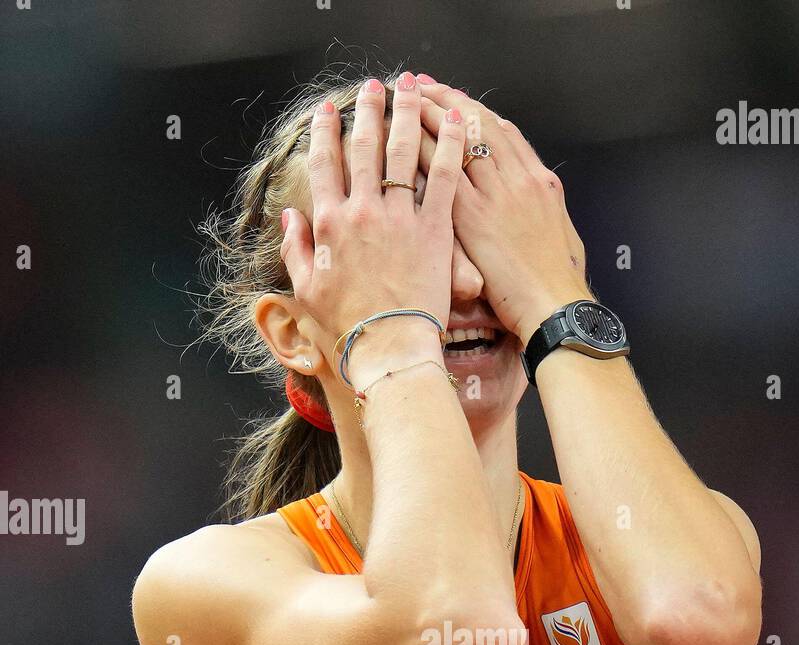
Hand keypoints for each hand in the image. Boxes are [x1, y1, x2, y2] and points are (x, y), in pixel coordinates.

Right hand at [280, 75, 466, 387]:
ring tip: (410, 87)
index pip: (324, 163)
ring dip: (406, 113)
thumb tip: (291, 217)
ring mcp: (400, 218)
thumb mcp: (307, 291)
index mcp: (329, 224)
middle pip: (363, 146)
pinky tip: (454, 120)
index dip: (325, 131)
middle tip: (373, 87)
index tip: (328, 109)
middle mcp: (363, 212)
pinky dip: (450, 144)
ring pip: (402, 151)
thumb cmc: (347, 329)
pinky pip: (444, 177)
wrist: (389, 350)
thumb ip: (296, 249)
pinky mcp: (434, 230)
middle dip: (367, 110)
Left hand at [416, 80, 589, 343]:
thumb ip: (542, 212)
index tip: (455, 101)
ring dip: (430, 115)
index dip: (474, 112)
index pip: (504, 132)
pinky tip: (403, 139)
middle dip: (448, 100)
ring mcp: (498, 195)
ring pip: (460, 138)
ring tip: (405, 100)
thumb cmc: (558, 287)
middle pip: (480, 123)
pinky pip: (444, 172)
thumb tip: (537, 199)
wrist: (558, 309)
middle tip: (423, 86)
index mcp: (542, 183)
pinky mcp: (476, 218)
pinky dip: (424, 150)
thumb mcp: (561, 239)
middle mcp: (521, 179)